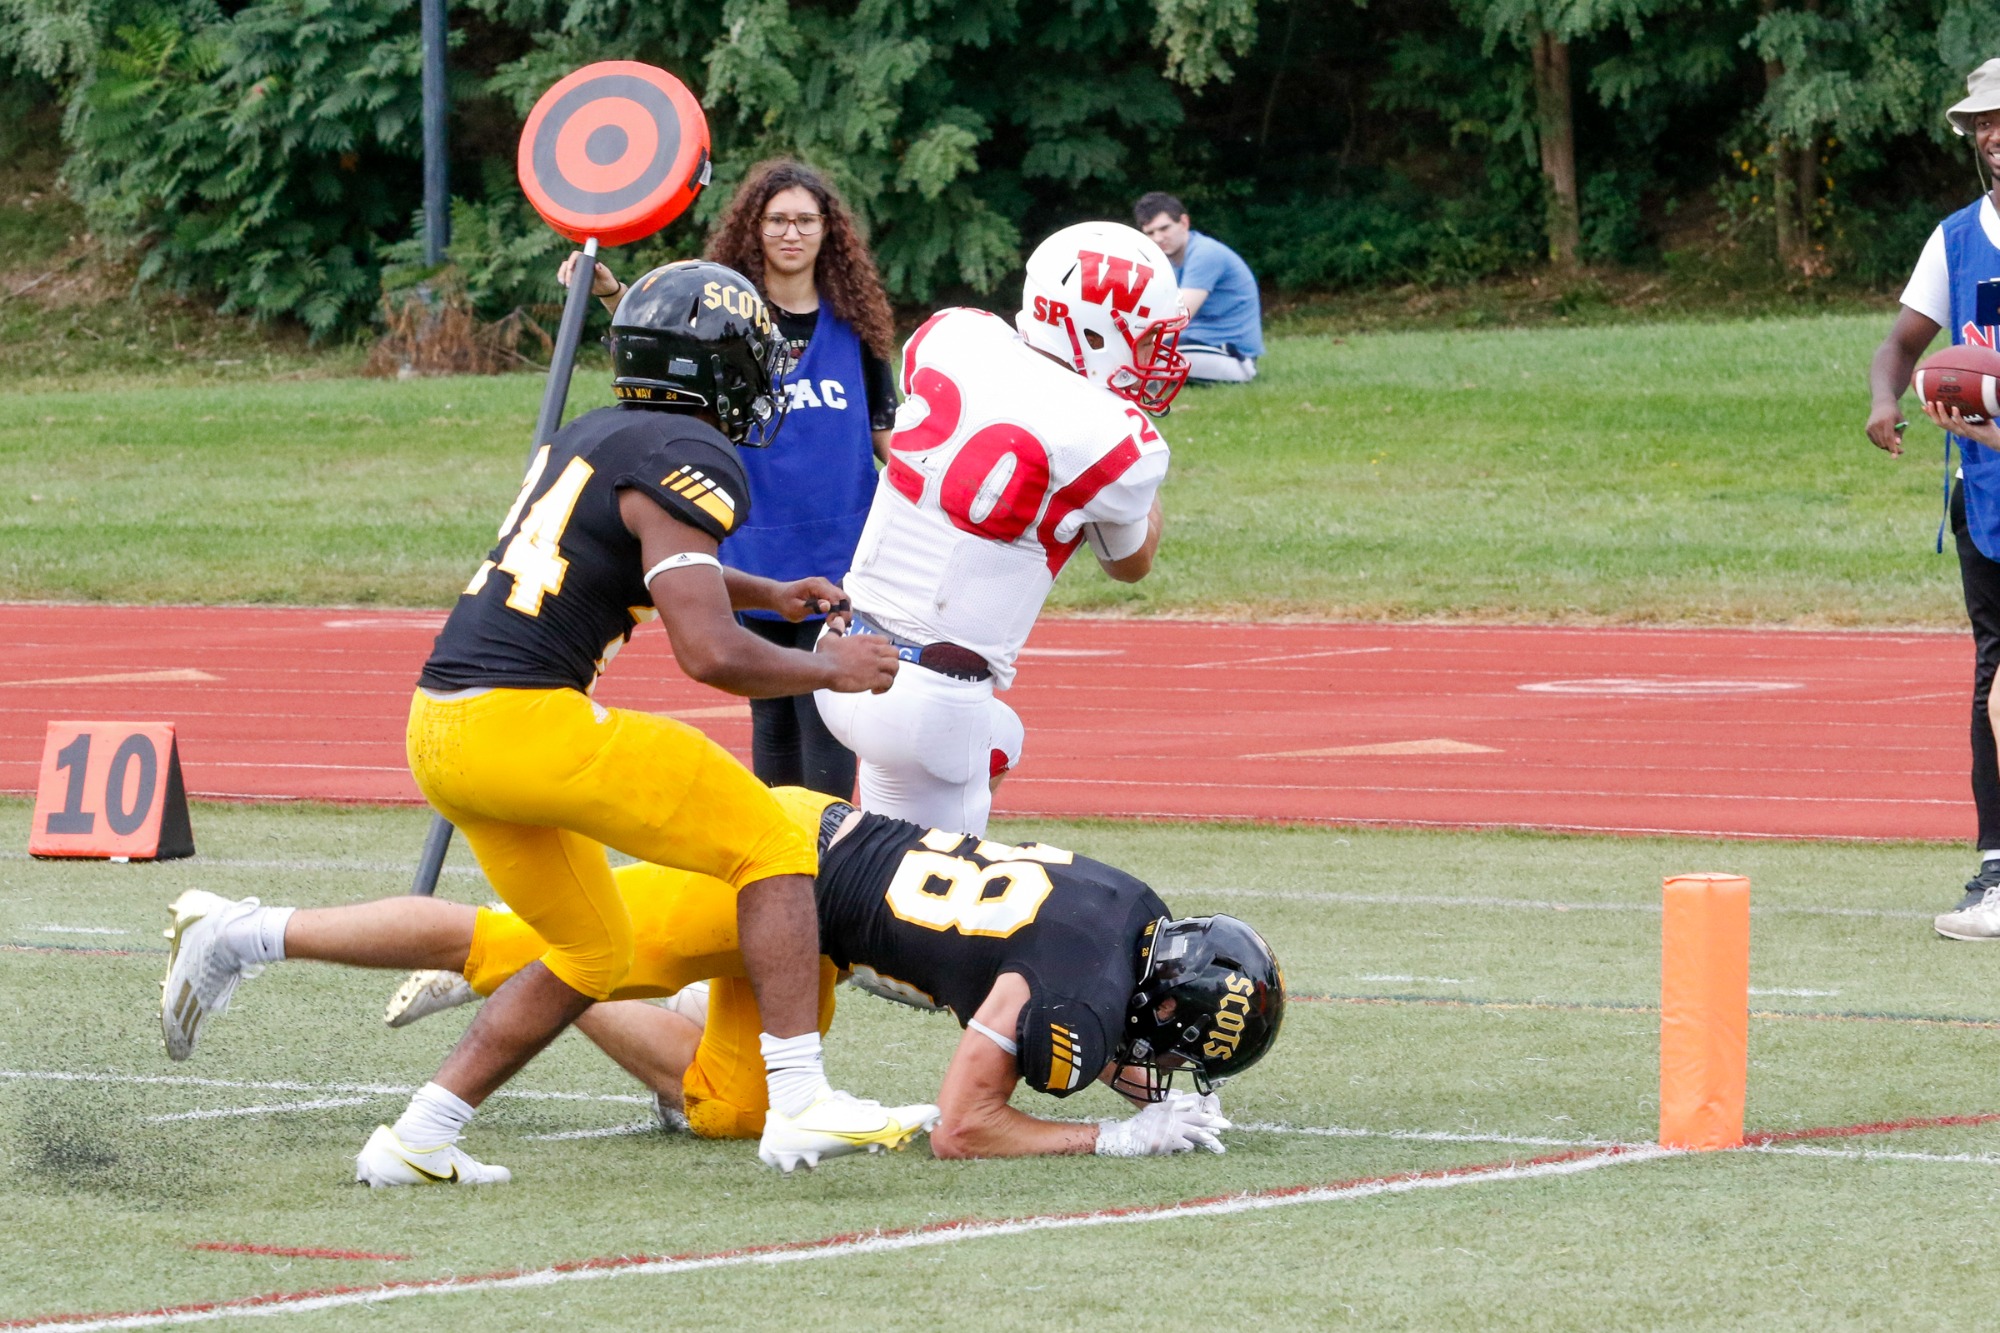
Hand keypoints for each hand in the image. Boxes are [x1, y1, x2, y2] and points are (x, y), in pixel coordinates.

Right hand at [557, 252, 622, 298]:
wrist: (604, 287)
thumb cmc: (606, 278)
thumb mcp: (605, 274)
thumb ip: (602, 270)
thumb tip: (597, 265)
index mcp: (586, 259)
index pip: (576, 255)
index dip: (572, 260)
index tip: (570, 268)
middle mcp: (579, 263)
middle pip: (568, 263)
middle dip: (566, 272)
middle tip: (569, 283)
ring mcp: (575, 269)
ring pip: (564, 268)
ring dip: (562, 275)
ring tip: (565, 284)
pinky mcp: (573, 276)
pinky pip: (564, 275)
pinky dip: (562, 278)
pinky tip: (562, 283)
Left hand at [773, 576, 850, 624]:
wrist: (778, 595)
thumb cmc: (785, 603)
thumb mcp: (795, 609)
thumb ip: (811, 608)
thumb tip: (828, 606)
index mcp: (815, 585)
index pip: (835, 597)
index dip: (837, 611)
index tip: (831, 623)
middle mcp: (823, 582)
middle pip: (843, 596)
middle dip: (845, 612)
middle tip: (839, 626)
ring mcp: (825, 585)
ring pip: (843, 598)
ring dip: (843, 611)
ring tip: (836, 624)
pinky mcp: (825, 590)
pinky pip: (837, 599)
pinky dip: (839, 609)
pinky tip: (834, 619)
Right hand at [817, 632, 897, 693]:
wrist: (824, 669)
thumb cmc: (826, 655)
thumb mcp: (830, 637)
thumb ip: (837, 629)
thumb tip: (837, 620)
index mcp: (864, 640)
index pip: (885, 640)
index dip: (884, 650)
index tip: (878, 658)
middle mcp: (872, 650)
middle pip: (895, 653)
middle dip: (891, 662)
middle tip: (882, 670)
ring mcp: (875, 664)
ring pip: (895, 667)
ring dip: (890, 675)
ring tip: (880, 681)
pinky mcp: (874, 678)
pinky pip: (889, 682)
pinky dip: (885, 687)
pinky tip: (874, 690)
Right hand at [1093, 1093, 1231, 1156]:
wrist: (1128, 1136)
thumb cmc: (1142, 1123)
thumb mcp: (1157, 1109)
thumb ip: (1173, 1104)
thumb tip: (1191, 1101)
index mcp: (1173, 1111)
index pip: (1195, 1113)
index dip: (1210, 1117)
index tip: (1223, 1122)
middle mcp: (1174, 1120)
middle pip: (1198, 1121)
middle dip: (1214, 1124)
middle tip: (1228, 1126)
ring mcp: (1170, 1131)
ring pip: (1193, 1133)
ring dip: (1206, 1137)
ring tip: (1217, 1143)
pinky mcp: (1165, 1142)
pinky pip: (1181, 1144)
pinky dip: (1187, 1146)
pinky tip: (1192, 1148)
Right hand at [1866, 400, 1908, 456]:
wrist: (1882, 405)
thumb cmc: (1895, 414)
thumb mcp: (1901, 422)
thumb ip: (1899, 433)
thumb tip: (1898, 444)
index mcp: (1886, 421)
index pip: (1888, 437)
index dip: (1892, 447)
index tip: (1896, 456)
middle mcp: (1876, 424)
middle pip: (1883, 442)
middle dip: (1892, 448)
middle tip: (1901, 451)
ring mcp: (1870, 427)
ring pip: (1879, 443)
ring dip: (1887, 446)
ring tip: (1894, 442)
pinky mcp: (1867, 429)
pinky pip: (1875, 441)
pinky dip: (1881, 442)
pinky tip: (1886, 437)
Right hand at [1924, 400, 1999, 450]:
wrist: (1994, 438)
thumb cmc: (1985, 426)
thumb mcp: (1974, 416)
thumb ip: (1968, 409)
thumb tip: (1967, 395)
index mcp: (1954, 427)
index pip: (1938, 421)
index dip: (1930, 414)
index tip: (1923, 406)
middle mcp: (1955, 430)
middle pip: (1939, 422)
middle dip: (1932, 413)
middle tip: (1929, 402)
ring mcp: (1962, 431)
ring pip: (1946, 423)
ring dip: (1941, 413)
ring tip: (1939, 403)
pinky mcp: (1969, 431)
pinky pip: (1960, 423)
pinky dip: (1956, 416)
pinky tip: (1955, 408)